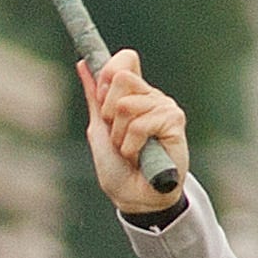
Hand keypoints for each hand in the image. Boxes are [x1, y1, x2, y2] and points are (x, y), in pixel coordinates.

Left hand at [77, 53, 185, 209]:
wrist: (133, 198)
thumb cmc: (118, 168)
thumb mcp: (98, 129)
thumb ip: (93, 98)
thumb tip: (82, 63)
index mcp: (134, 94)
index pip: (125, 60)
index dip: (108, 73)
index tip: (101, 98)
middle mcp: (151, 96)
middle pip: (121, 76)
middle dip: (108, 112)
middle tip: (117, 135)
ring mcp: (165, 107)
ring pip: (126, 104)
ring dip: (119, 136)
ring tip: (130, 151)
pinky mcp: (174, 121)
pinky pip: (140, 123)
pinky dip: (132, 146)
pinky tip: (141, 157)